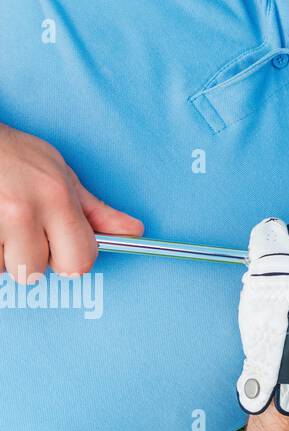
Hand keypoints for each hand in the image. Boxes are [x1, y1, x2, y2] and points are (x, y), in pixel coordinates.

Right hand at [0, 123, 142, 282]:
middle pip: (34, 272)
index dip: (73, 259)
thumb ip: (96, 211)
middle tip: (27, 232)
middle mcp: (23, 212)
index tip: (65, 247)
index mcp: (57, 199)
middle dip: (32, 257)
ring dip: (5, 253)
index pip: (79, 261)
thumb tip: (133, 231)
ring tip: (5, 223)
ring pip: (4, 269)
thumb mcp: (63, 177)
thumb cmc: (18, 158)